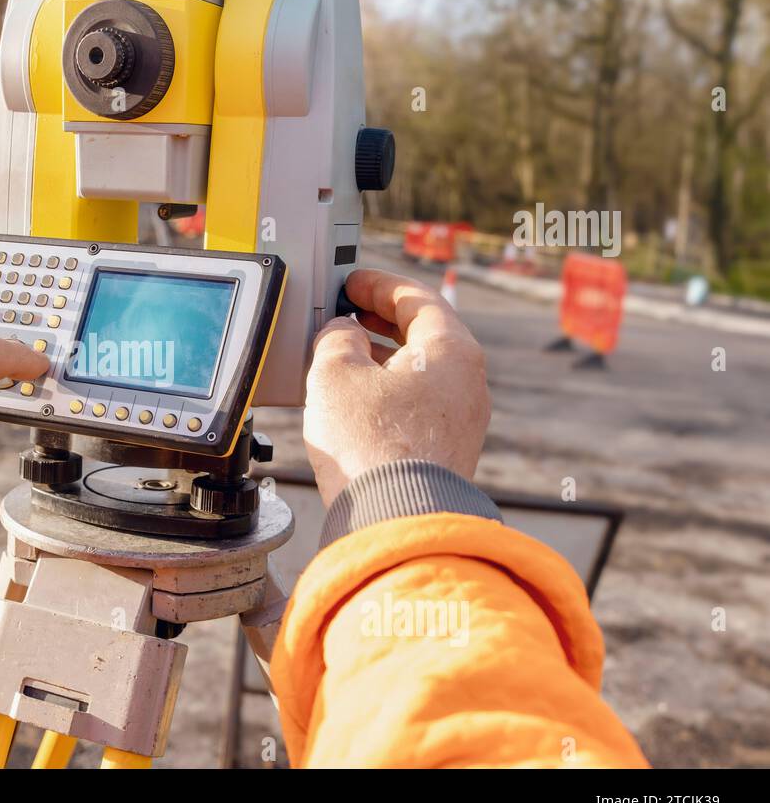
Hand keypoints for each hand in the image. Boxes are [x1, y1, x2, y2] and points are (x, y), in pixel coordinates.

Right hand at [304, 269, 490, 506]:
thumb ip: (336, 339)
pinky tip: (356, 403)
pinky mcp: (447, 452)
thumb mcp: (335, 373)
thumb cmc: (371, 445)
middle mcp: (467, 382)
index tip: (352, 283)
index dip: (378, 286)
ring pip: (420, 373)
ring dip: (381, 360)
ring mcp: (462, 421)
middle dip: (380, 323)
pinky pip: (418, 406)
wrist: (396, 520)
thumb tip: (341, 333)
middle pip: (423, 335)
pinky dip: (388, 393)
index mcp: (451, 349)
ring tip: (342, 360)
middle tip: (348, 315)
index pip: (416, 298)